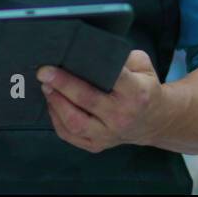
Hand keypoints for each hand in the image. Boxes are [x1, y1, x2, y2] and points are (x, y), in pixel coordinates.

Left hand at [38, 50, 176, 152]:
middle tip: (44, 72)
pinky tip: (52, 103)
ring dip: (56, 103)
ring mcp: (109, 135)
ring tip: (46, 86)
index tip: (62, 60)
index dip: (85, 68)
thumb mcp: (142, 66)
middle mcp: (121, 117)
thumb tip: (90, 50)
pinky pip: (70, 135)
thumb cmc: (144, 87)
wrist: (154, 121)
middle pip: (86, 101)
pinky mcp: (97, 145)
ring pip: (75, 122)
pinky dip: (56, 119)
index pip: (111, 79)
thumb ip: (120, 57)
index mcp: (136, 94)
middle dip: (61, 85)